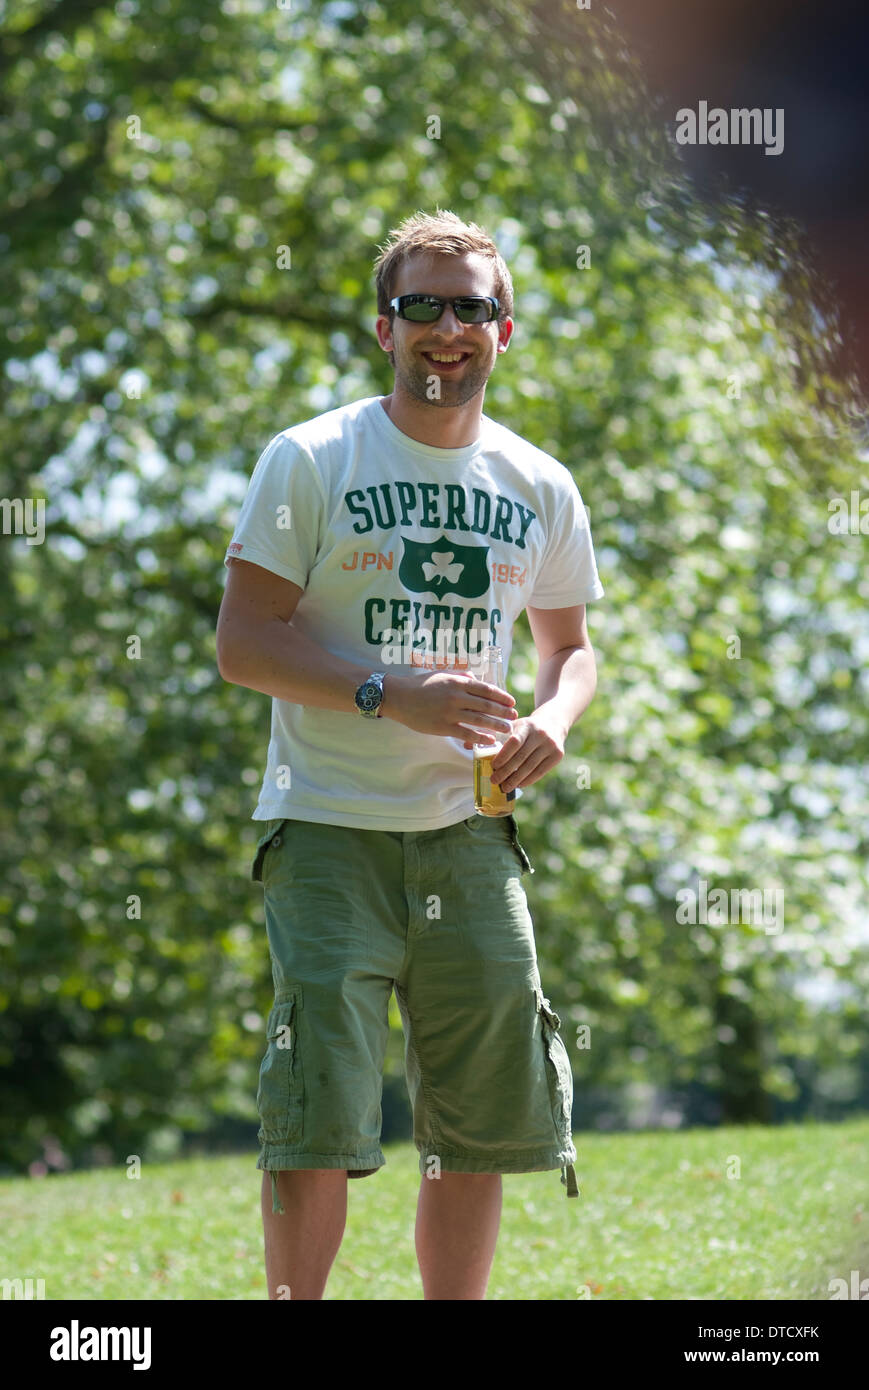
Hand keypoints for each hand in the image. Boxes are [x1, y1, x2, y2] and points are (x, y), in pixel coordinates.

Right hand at [384, 669, 516, 740]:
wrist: (399, 697)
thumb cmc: (421, 685)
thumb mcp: (442, 675)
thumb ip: (461, 677)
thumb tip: (476, 679)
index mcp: (458, 682)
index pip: (486, 689)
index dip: (502, 697)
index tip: (512, 702)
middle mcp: (456, 696)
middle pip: (487, 705)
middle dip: (504, 712)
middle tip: (514, 716)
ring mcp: (450, 713)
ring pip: (480, 720)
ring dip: (497, 725)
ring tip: (508, 729)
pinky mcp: (443, 727)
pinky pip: (467, 734)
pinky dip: (481, 738)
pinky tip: (491, 740)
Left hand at [463, 713, 566, 792]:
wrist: (553, 722)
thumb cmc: (525, 727)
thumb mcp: (511, 726)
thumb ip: (490, 734)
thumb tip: (465, 744)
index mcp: (527, 725)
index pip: (514, 742)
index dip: (503, 756)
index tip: (493, 766)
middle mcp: (541, 735)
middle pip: (521, 758)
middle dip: (506, 772)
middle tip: (494, 781)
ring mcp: (551, 745)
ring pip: (531, 767)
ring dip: (516, 779)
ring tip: (504, 787)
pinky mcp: (558, 755)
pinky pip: (540, 772)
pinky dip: (528, 780)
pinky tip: (519, 785)